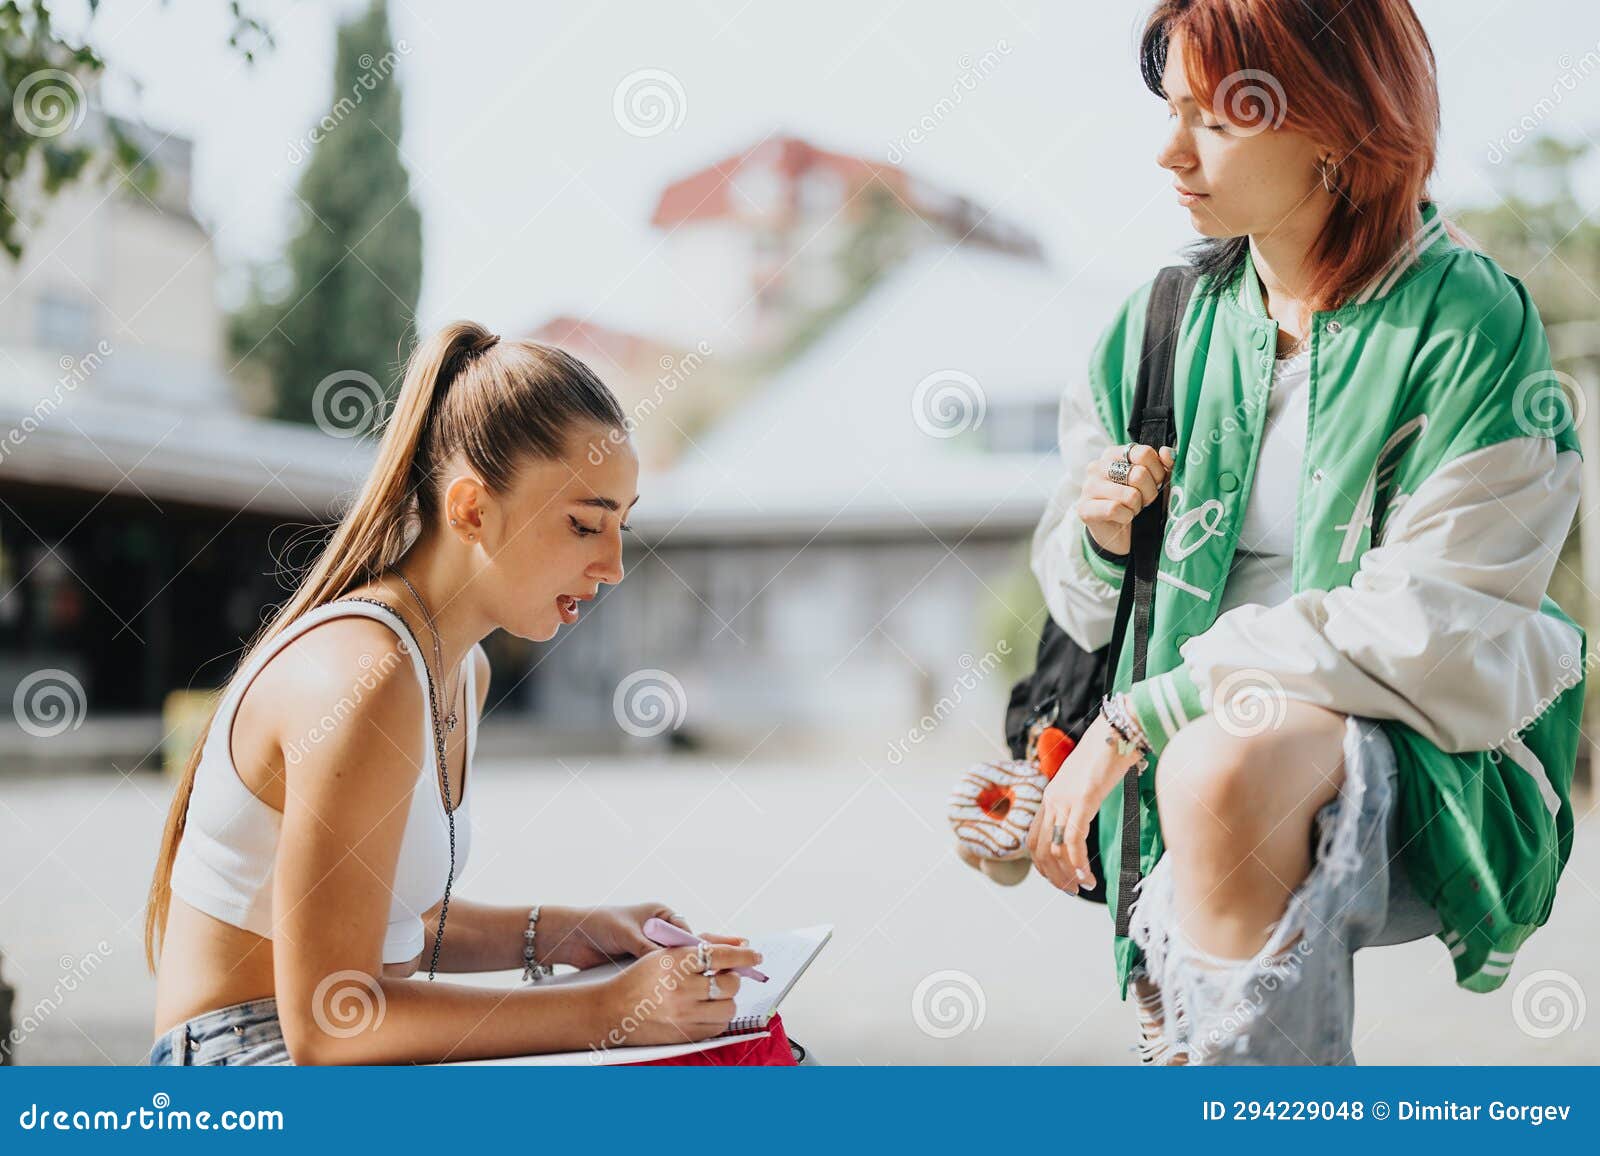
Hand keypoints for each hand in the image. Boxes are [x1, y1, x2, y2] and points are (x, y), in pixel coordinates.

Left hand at [553, 902, 747, 970]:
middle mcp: (661, 930)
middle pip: (693, 948)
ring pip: (682, 964)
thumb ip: (650, 948)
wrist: (573, 937)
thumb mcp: (628, 934)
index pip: (691, 934)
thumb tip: (672, 963)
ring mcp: (654, 948)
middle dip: (714, 959)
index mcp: (661, 915)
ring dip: (698, 973)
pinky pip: (667, 973)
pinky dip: (679, 981)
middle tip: (738, 967)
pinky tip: (692, 992)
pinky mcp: (645, 963)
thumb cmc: (600, 925)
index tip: (724, 959)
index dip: (710, 948)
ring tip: (721, 983)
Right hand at [594, 942, 763, 1046]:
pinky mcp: (685, 1035)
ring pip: (728, 1008)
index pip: (719, 954)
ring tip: (714, 995)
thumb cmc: (639, 980)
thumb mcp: (663, 955)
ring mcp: (683, 1015)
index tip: (754, 954)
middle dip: (732, 978)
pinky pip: (718, 1027)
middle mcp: (680, 989)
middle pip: (729, 983)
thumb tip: (735, 947)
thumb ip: (697, 949)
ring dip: (727, 1000)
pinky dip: (718, 1017)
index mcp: (675, 962)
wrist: (613, 1011)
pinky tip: (707, 1010)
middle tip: (724, 976)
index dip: (743, 954)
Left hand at [1025, 714, 1143, 893]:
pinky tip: (1089, 877)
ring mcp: (1064, 800)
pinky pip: (1073, 842)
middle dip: (1053, 875)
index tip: (1059, 878)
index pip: (1033, 839)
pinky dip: (1079, 864)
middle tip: (1070, 891)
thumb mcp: (1087, 783)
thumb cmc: (1107, 756)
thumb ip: (1080, 803)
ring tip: (1082, 887)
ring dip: (1067, 874)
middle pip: (1039, 849)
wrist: (1117, 730)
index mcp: (1049, 796)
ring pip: (1055, 850)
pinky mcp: (1081, 801)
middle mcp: (1051, 799)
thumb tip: (1085, 822)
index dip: (1042, 864)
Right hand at [1078, 443, 1174, 556]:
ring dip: (1137, 507)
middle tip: (1143, 501)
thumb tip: (1167, 453)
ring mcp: (1089, 487)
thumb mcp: (1157, 482)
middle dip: (1149, 493)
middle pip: (1138, 474)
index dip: (1158, 471)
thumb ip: (1164, 465)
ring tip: (1131, 509)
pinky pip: (1115, 509)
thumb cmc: (1139, 503)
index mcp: (1114, 454)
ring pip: (1129, 495)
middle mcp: (1098, 466)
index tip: (1156, 483)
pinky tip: (1123, 518)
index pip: (1143, 453)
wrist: (1122, 535)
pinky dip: (1126, 517)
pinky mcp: (1084, 508)